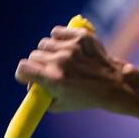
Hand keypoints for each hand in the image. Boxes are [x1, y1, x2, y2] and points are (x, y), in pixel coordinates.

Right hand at [14, 25, 130, 112]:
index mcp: (54, 79)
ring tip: (59, 59)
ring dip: (48, 52)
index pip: (23, 68)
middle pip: (33, 56)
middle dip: (37, 65)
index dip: (23, 74)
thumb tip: (30, 87)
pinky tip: (66, 47)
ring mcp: (71, 47)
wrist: (115, 85)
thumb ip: (42, 97)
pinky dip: (59, 38)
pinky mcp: (80, 37)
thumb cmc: (87, 98)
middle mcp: (61, 61)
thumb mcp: (62, 105)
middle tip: (47, 71)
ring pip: (44, 43)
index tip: (28, 77)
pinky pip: (57, 32)